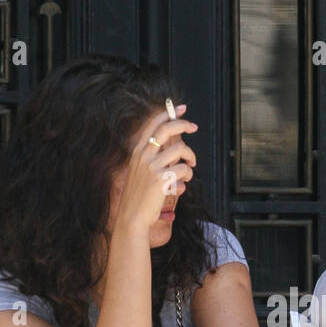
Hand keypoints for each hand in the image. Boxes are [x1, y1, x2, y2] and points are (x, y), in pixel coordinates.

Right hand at [115, 105, 198, 229]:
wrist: (131, 217)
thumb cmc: (139, 197)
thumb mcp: (141, 172)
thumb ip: (154, 159)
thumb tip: (176, 148)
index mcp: (137, 152)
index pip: (153, 124)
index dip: (168, 113)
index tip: (181, 108)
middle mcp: (143, 155)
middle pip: (167, 128)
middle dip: (183, 124)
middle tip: (194, 127)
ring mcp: (152, 166)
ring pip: (180, 149)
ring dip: (190, 157)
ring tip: (191, 165)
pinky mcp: (161, 179)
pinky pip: (184, 170)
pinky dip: (187, 176)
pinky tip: (182, 185)